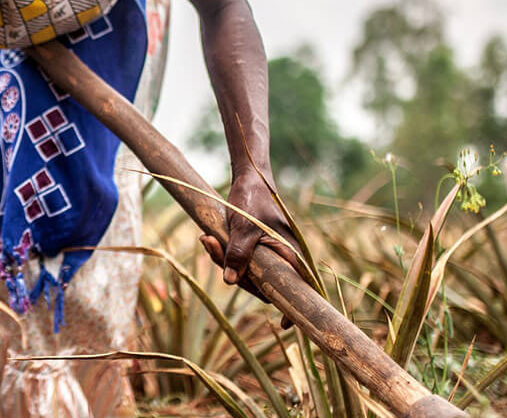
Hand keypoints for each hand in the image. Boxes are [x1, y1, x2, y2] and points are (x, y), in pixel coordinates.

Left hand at [199, 172, 307, 325]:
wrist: (248, 180)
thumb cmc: (252, 201)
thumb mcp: (244, 227)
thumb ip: (238, 254)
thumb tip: (232, 281)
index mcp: (290, 255)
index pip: (298, 289)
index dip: (294, 309)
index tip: (286, 326)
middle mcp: (282, 258)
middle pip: (262, 284)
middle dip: (235, 273)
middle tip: (213, 246)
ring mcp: (268, 255)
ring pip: (247, 273)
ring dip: (224, 261)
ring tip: (208, 239)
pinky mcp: (255, 250)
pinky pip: (239, 262)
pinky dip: (224, 255)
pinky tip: (209, 239)